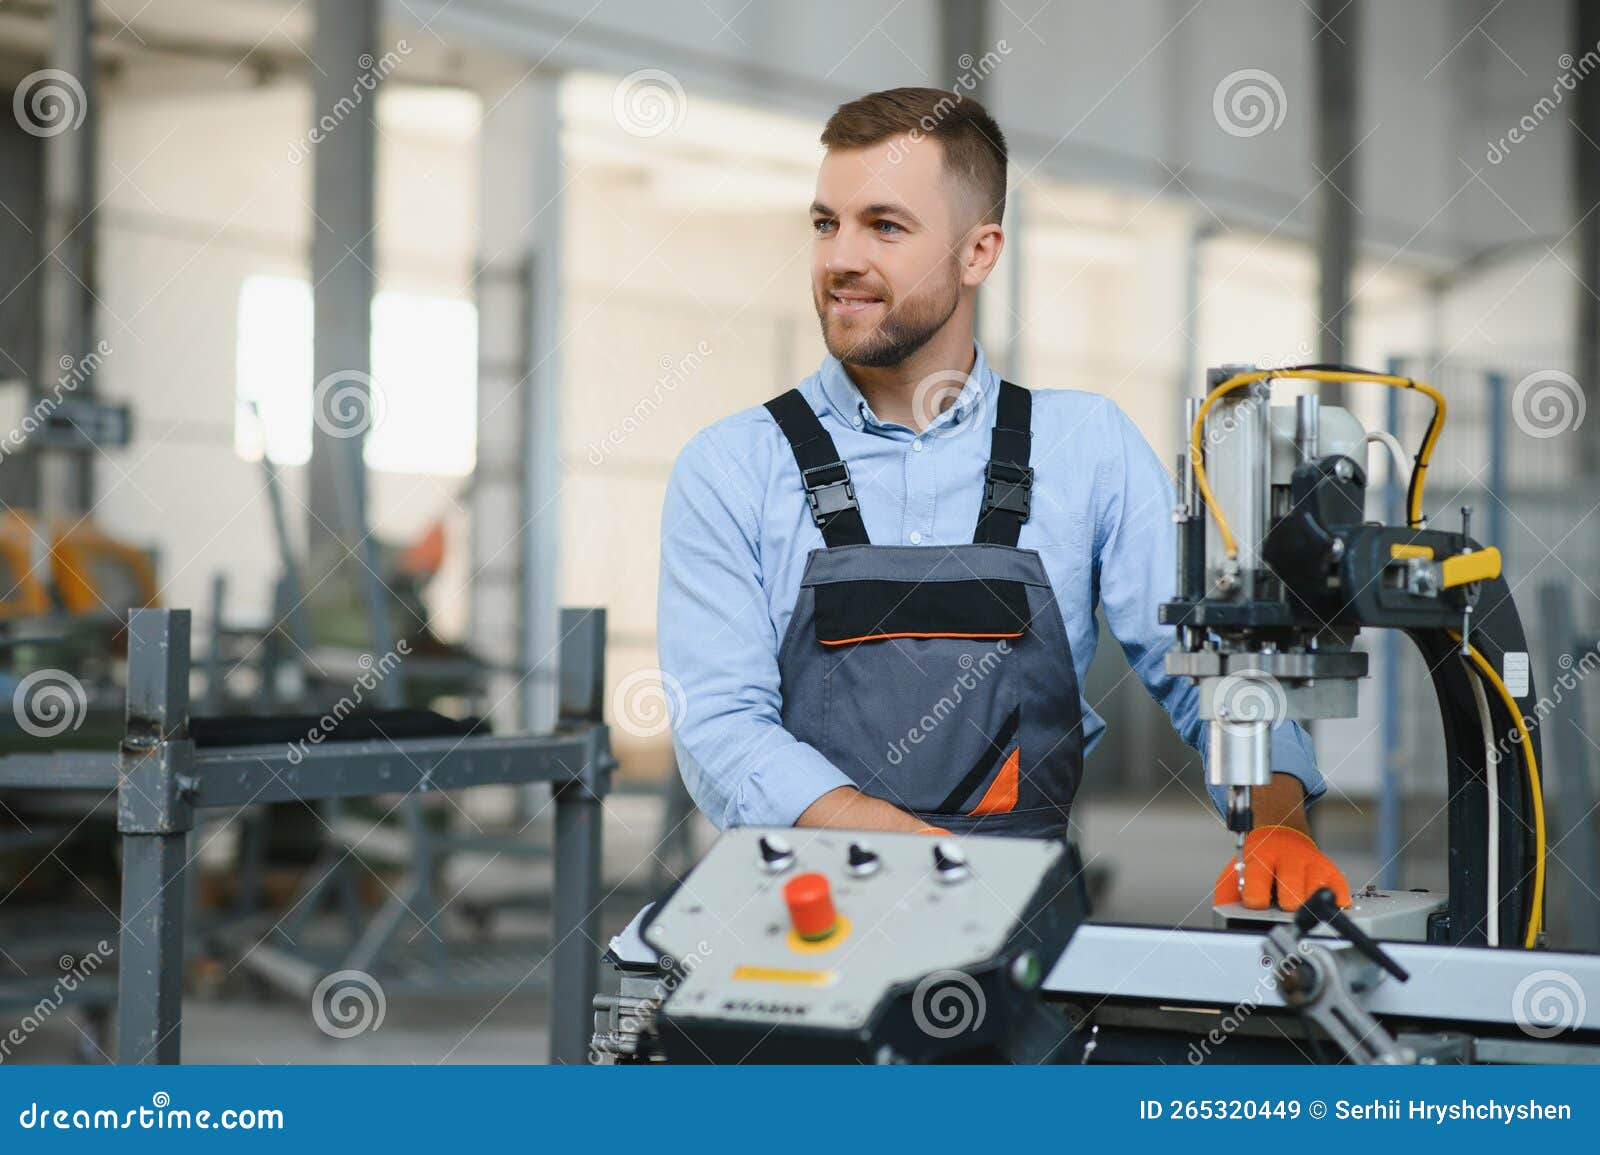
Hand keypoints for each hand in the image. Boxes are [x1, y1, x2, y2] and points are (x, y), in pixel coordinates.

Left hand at [1212, 825, 1350, 910]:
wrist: (1281, 834)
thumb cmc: (1258, 862)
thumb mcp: (1235, 872)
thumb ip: (1228, 895)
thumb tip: (1227, 917)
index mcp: (1261, 857)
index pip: (1258, 877)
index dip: (1257, 895)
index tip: (1258, 905)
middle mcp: (1289, 858)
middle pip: (1292, 884)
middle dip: (1289, 901)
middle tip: (1285, 908)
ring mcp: (1313, 865)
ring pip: (1317, 888)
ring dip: (1310, 904)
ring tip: (1301, 911)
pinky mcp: (1331, 872)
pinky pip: (1339, 891)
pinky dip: (1336, 904)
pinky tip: (1327, 909)